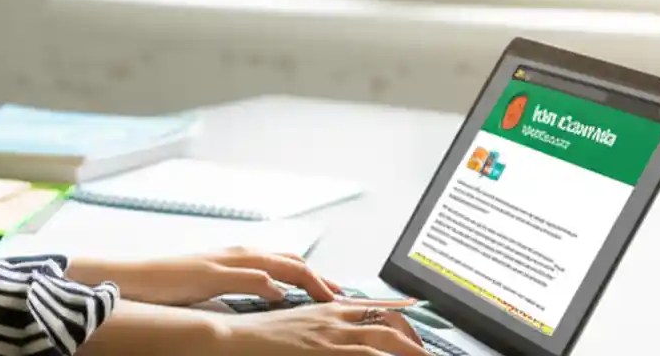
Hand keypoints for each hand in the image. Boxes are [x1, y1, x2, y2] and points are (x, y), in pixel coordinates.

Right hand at [67, 246, 341, 306]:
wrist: (137, 277)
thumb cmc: (173, 283)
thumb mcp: (215, 283)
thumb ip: (244, 285)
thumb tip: (274, 294)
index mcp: (240, 256)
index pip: (289, 263)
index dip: (316, 277)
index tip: (338, 293)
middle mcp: (239, 253)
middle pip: (292, 261)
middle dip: (321, 277)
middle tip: (345, 296)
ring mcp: (225, 261)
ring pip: (277, 263)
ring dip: (306, 277)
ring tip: (328, 295)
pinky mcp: (210, 272)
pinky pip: (246, 275)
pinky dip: (267, 284)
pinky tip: (280, 296)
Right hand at [218, 302, 429, 355]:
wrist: (232, 337)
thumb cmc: (257, 337)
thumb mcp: (292, 328)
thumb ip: (315, 330)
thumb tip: (323, 337)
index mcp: (326, 310)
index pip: (373, 309)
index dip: (399, 314)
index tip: (416, 318)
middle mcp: (333, 318)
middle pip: (387, 323)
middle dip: (413, 339)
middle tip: (428, 352)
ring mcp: (330, 335)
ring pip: (385, 342)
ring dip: (411, 352)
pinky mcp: (324, 350)